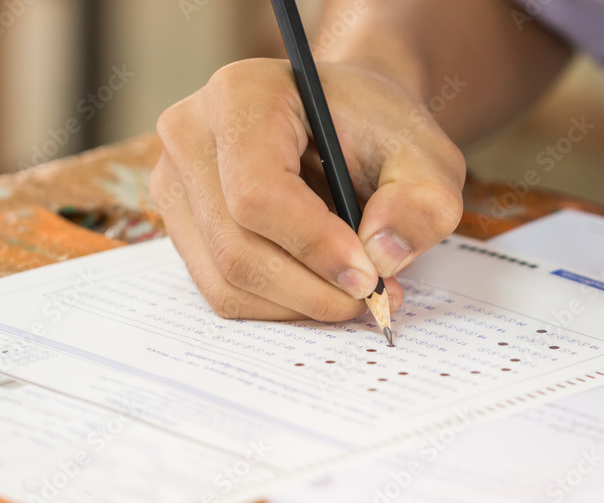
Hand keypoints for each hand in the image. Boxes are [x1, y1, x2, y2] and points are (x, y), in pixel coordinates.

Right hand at [149, 58, 465, 320]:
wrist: (348, 121)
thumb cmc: (380, 130)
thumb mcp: (427, 157)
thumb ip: (421, 202)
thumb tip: (380, 257)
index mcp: (243, 96)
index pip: (258, 193)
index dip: (315, 247)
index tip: (369, 277)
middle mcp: (191, 134)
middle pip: (237, 247)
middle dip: (314, 290)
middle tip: (375, 298)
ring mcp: (177, 182)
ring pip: (227, 280)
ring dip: (300, 303)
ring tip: (356, 291)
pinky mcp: (182, 224)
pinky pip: (223, 291)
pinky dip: (280, 305)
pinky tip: (322, 285)